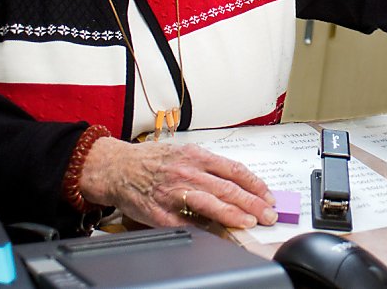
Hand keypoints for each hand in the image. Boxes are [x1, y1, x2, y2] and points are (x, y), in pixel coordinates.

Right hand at [80, 137, 277, 228]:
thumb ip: (208, 167)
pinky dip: (204, 230)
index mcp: (197, 156)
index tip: (268, 195)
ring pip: (211, 204)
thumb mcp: (184, 152)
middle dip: (252, 203)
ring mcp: (175, 194)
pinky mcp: (161, 213)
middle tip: (269, 214)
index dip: (255, 184)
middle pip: (228, 188)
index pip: (234, 170)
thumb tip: (236, 182)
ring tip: (250, 222)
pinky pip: (186, 223)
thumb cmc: (151, 160)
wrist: (117, 167)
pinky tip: (218, 235)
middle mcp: (189, 173)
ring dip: (234, 214)